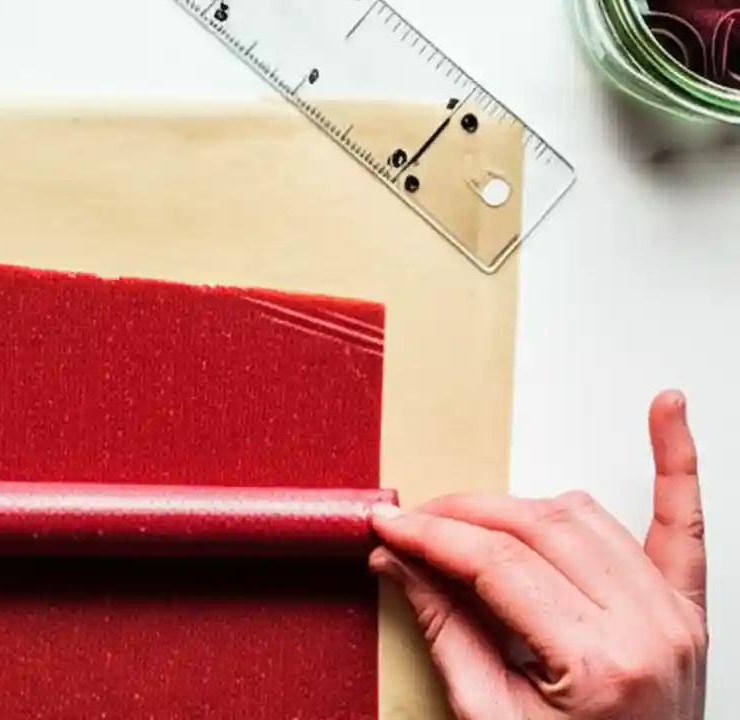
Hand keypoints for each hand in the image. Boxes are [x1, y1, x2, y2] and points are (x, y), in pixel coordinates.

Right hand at [371, 391, 706, 719]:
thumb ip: (447, 632)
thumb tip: (399, 562)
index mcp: (599, 665)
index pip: (497, 565)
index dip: (431, 536)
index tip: (388, 524)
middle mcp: (649, 629)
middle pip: (536, 529)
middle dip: (462, 516)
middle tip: (410, 521)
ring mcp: (676, 614)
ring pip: (582, 515)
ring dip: (518, 505)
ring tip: (467, 517)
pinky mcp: (689, 609)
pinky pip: (684, 522)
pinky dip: (677, 462)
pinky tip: (667, 409)